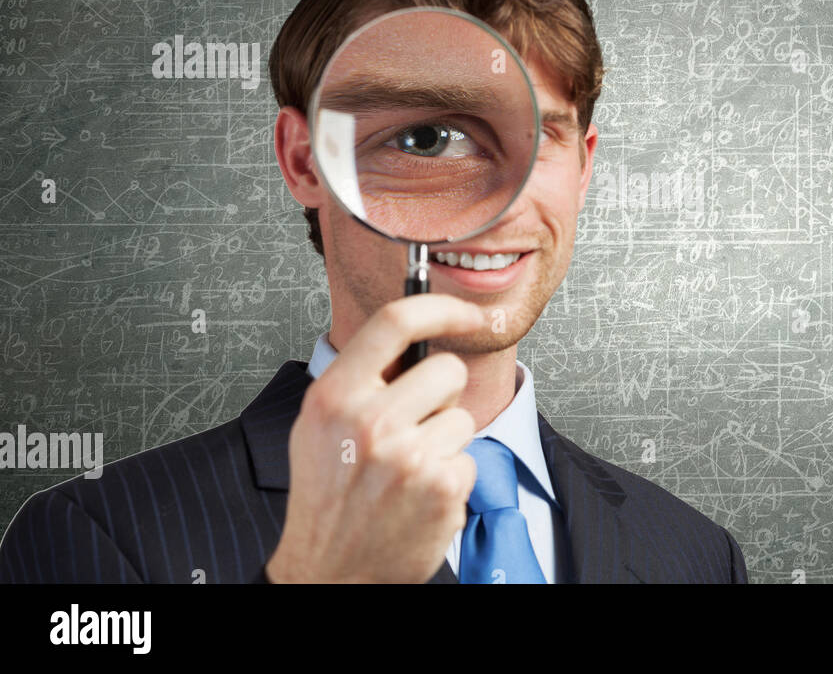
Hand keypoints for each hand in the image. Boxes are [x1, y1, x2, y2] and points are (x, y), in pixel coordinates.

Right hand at [265, 293, 485, 582]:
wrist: (328, 570)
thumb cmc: (328, 494)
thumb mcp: (320, 425)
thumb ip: (360, 379)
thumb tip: (415, 332)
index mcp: (334, 396)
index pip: (395, 321)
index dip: (441, 306)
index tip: (468, 313)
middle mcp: (370, 421)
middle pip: (447, 370)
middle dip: (443, 395)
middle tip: (416, 426)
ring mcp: (408, 456)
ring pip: (463, 417)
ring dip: (446, 441)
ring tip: (409, 470)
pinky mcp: (441, 488)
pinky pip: (469, 458)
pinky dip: (451, 478)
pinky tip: (419, 496)